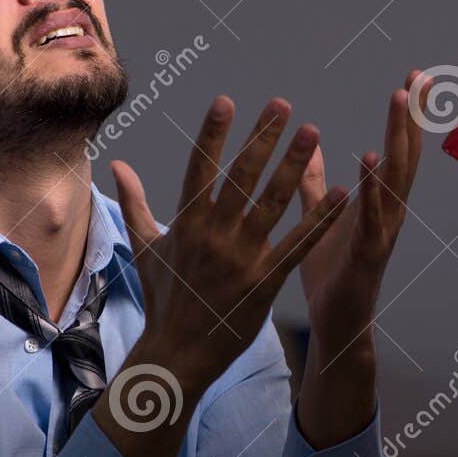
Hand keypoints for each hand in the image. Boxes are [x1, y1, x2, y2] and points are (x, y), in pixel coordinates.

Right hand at [109, 95, 347, 396]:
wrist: (176, 354)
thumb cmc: (163, 299)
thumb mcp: (145, 248)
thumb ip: (134, 202)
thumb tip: (116, 164)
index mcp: (186, 223)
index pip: (201, 168)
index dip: (214, 133)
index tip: (227, 101)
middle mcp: (214, 235)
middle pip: (242, 177)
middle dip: (263, 138)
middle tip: (283, 105)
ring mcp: (241, 258)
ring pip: (272, 203)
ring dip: (294, 166)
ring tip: (312, 133)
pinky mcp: (265, 281)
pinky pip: (297, 244)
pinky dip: (320, 218)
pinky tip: (340, 193)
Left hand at [295, 70, 427, 359]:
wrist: (336, 323)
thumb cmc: (331, 274)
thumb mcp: (320, 220)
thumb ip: (317, 186)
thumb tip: (307, 150)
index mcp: (378, 202)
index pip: (397, 150)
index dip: (405, 116)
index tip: (412, 79)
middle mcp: (388, 212)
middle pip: (405, 156)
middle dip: (411, 116)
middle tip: (418, 76)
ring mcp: (382, 231)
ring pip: (396, 178)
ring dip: (399, 138)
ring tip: (400, 102)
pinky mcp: (367, 252)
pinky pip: (372, 214)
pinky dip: (373, 187)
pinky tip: (372, 159)